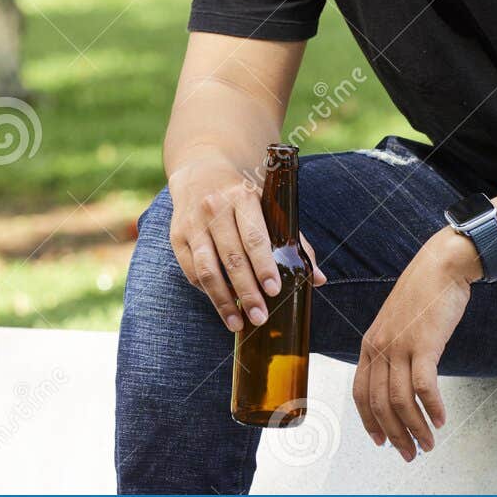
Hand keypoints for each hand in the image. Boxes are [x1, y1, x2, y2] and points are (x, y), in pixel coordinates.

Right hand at [168, 157, 326, 331]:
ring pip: (206, 269)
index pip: (254, 237)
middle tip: (261, 317)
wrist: (201, 172)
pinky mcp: (178, 237)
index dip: (264, 266)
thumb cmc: (242, 196)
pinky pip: (192, 271)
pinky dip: (208, 292)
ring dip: (223, 301)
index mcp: (242, 197)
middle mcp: (215, 209)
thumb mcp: (269, 206)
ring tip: (238, 324)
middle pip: (232, 258)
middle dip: (247, 291)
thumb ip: (294, 241)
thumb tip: (319, 278)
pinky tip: (223, 306)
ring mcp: (193, 223)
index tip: (274, 290)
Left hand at [353, 230, 478, 460]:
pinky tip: (441, 419)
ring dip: (415, 428)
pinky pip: (424, 385)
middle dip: (394, 434)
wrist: (440, 267)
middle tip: (410, 454)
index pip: (360, 393)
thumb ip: (394, 351)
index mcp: (370, 344)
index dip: (369, 422)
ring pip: (400, 400)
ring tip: (429, 443)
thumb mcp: (397, 325)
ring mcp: (399, 345)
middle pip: (379, 403)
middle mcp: (379, 347)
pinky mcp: (423, 343)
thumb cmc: (423, 296)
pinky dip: (431, 407)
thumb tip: (401, 382)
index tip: (381, 441)